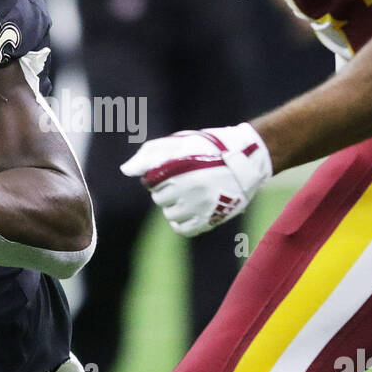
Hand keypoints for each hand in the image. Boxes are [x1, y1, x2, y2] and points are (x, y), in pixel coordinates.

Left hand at [121, 123, 271, 235]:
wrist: (245, 159)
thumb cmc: (207, 148)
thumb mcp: (179, 142)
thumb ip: (149, 154)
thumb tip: (125, 170)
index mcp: (181, 164)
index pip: (150, 180)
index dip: (156, 175)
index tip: (169, 170)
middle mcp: (190, 185)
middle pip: (159, 197)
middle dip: (166, 189)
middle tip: (183, 180)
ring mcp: (200, 204)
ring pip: (170, 213)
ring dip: (174, 205)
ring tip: (189, 194)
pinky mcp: (210, 219)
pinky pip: (182, 229)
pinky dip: (180, 222)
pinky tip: (187, 211)